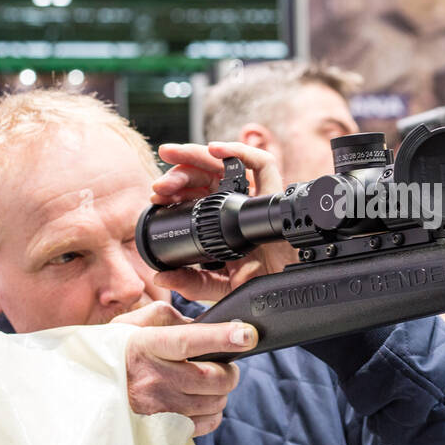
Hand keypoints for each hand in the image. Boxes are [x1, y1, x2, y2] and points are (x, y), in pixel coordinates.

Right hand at [113, 300, 256, 436]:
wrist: (87, 391)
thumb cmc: (116, 352)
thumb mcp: (132, 324)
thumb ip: (167, 316)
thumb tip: (202, 324)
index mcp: (146, 345)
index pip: (189, 340)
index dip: (222, 337)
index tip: (248, 334)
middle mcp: (152, 378)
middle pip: (211, 378)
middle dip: (230, 371)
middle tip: (227, 365)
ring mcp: (157, 407)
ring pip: (213, 402)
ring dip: (223, 392)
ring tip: (212, 383)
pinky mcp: (162, 429)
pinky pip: (206, 424)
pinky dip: (214, 412)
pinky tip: (202, 402)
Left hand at [149, 141, 299, 300]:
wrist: (288, 295)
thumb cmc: (262, 286)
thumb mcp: (219, 285)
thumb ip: (192, 282)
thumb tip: (161, 277)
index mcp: (225, 219)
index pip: (198, 193)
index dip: (175, 191)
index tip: (156, 199)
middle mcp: (240, 203)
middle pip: (207, 175)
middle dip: (179, 172)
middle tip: (160, 184)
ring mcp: (256, 196)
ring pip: (225, 163)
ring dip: (195, 156)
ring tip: (174, 159)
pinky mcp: (275, 194)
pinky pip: (262, 163)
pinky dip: (238, 150)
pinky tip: (214, 149)